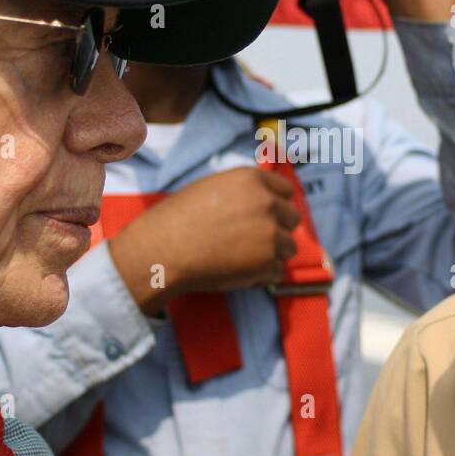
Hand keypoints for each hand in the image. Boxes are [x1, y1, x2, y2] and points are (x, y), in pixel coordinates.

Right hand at [107, 167, 299, 315]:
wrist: (162, 250)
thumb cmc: (177, 220)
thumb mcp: (212, 189)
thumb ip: (242, 192)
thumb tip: (265, 201)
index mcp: (252, 179)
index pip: (286, 190)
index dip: (277, 205)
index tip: (268, 217)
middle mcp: (266, 202)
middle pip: (293, 218)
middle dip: (277, 230)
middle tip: (252, 242)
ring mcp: (270, 233)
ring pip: (289, 247)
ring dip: (271, 255)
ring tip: (241, 258)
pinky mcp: (268, 262)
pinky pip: (277, 271)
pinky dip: (262, 276)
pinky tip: (238, 273)